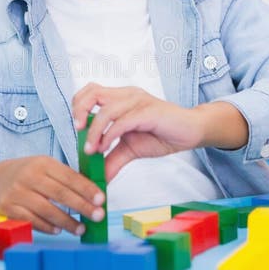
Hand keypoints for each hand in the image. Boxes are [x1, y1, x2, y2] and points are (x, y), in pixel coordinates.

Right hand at [0, 155, 105, 235]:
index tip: (101, 200)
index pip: (69, 176)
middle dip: (82, 206)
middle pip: (60, 193)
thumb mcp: (46, 168)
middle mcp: (28, 176)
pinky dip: (47, 227)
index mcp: (42, 163)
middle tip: (98, 216)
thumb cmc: (30, 176)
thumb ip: (67, 178)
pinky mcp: (7, 208)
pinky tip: (59, 230)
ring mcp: (16, 192)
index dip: (86, 188)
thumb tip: (95, 194)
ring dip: (67, 221)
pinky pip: (32, 220)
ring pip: (46, 210)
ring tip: (81, 228)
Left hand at [72, 84, 203, 180]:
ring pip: (105, 109)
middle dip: (79, 110)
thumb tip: (98, 178)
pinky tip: (105, 148)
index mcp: (120, 98)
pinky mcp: (148, 112)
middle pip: (92, 91)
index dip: (78, 106)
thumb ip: (112, 160)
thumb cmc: (161, 134)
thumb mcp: (130, 150)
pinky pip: (122, 121)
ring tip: (91, 150)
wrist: (191, 132)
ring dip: (94, 131)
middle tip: (78, 131)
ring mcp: (138, 102)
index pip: (90, 91)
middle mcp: (127, 95)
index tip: (77, 128)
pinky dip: (109, 135)